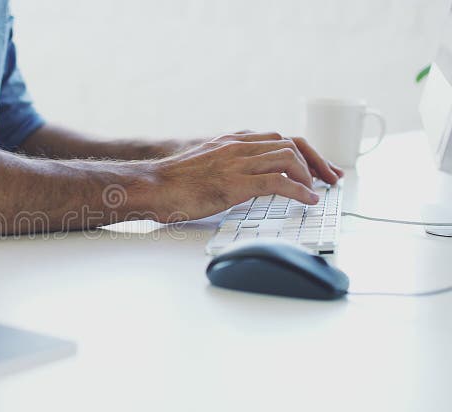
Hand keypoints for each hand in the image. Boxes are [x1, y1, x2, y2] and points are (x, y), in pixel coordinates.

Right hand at [141, 132, 343, 221]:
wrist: (153, 185)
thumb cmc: (174, 182)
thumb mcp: (206, 165)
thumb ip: (228, 166)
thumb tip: (246, 181)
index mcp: (232, 141)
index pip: (279, 138)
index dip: (306, 152)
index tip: (320, 168)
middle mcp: (238, 145)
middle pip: (291, 144)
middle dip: (317, 162)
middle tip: (330, 180)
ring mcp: (237, 162)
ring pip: (288, 158)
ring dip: (309, 176)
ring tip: (315, 192)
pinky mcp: (235, 182)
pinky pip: (278, 182)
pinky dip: (299, 191)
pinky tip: (307, 200)